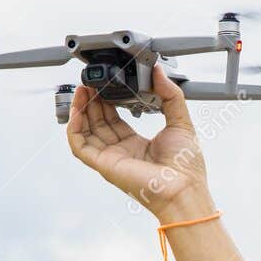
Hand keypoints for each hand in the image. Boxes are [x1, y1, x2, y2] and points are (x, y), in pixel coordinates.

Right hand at [65, 66, 212, 221]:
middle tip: (90, 82)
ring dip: (81, 110)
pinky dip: (74, 128)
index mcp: (138, 145)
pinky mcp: (104, 164)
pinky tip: (77, 111)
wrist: (184, 188)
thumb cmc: (186, 166)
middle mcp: (122, 152)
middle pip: (98, 123)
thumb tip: (160, 72)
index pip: (115, 120)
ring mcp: (111, 158)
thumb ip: (171, 95)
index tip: (105, 85)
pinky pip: (80, 146)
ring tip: (82, 90)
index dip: (107, 102)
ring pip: (86, 132)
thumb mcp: (181, 121)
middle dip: (92, 102)